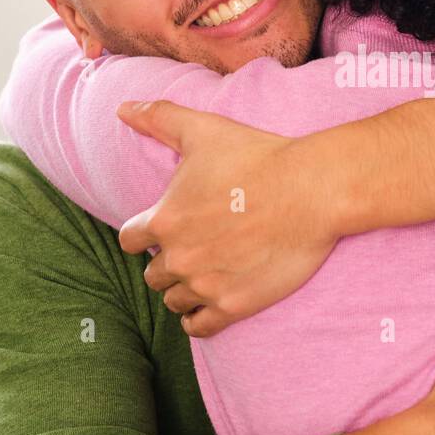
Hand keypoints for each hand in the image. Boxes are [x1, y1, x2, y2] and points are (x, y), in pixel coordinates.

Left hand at [116, 100, 340, 336]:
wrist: (311, 191)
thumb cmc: (259, 157)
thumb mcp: (204, 131)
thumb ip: (159, 118)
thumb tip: (122, 108)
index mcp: (165, 220)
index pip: (130, 240)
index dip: (143, 234)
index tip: (163, 230)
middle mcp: (179, 258)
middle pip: (153, 274)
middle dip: (168, 262)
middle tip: (193, 250)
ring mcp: (206, 285)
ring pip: (174, 301)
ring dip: (183, 290)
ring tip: (202, 276)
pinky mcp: (235, 305)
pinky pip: (199, 326)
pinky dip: (198, 319)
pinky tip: (207, 307)